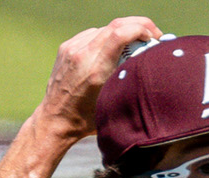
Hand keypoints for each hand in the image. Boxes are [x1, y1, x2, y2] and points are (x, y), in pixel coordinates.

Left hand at [37, 17, 163, 138]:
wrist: (55, 121)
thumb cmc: (86, 120)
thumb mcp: (114, 105)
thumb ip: (130, 83)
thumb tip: (153, 66)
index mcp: (96, 71)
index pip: (119, 34)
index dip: (141, 29)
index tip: (153, 37)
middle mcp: (82, 56)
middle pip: (115, 25)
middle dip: (138, 25)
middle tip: (152, 34)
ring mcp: (72, 49)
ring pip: (104, 28)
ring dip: (122, 32)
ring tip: (133, 44)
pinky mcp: (66, 47)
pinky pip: (92, 34)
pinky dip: (106, 38)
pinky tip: (112, 49)